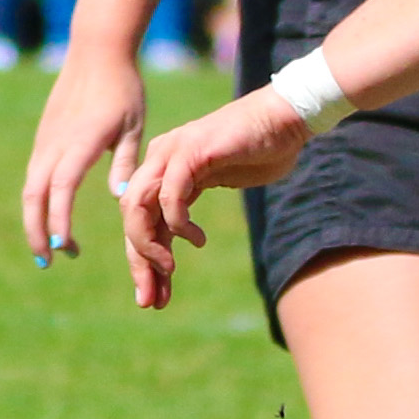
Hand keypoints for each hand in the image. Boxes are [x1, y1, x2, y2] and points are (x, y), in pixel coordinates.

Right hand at [15, 47, 152, 262]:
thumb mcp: (134, 127)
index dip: (59, 220)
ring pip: (31, 187)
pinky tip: (50, 216)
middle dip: (37, 231)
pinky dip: (38, 201)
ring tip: (50, 248)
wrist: (96, 53)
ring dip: (36, 219)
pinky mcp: (44, 137)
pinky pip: (35, 174)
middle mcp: (56, 142)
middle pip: (34, 194)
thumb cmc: (123, 90)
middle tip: (46, 262)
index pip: (62, 188)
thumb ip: (126, 164)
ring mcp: (46, 139)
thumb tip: (118, 200)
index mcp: (81, 141)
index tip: (65, 249)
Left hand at [115, 88, 317, 308]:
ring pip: (140, 207)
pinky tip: (196, 240)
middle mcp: (160, 159)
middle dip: (140, 263)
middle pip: (132, 218)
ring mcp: (173, 152)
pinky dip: (178, 223)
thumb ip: (192, 206)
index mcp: (162, 169)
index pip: (139, 221)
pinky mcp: (192, 151)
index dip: (143, 262)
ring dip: (150, 247)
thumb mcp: (216, 185)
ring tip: (168, 271)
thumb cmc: (258, 151)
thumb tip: (179, 241)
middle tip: (150, 299)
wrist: (286, 119)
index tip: (153, 297)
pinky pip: (170, 194)